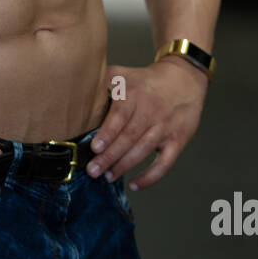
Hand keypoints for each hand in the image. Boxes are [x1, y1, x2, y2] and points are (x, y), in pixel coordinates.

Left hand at [86, 59, 208, 190]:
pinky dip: (150, 177)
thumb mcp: (124, 73)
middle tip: (93, 170)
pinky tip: (134, 184)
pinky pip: (164, 163)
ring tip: (108, 176)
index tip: (95, 147)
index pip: (121, 114)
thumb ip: (101, 80)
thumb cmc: (146, 82)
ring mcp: (165, 127)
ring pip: (144, 150)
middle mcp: (151, 110)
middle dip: (110, 156)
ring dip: (124, 166)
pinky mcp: (178, 140)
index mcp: (135, 93)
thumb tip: (74, 89)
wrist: (184, 80)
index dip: (108, 132)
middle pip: (130, 136)